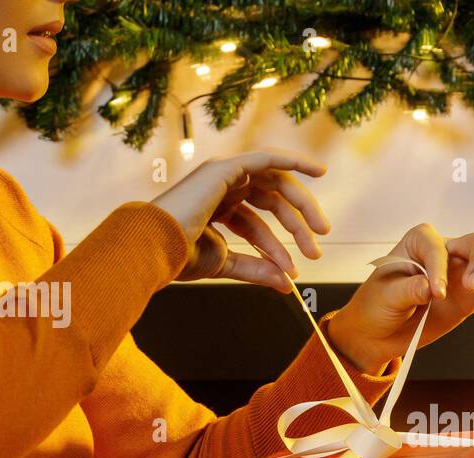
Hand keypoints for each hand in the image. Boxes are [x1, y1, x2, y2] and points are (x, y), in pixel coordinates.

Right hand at [150, 150, 329, 289]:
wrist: (155, 247)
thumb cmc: (179, 254)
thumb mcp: (225, 262)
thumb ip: (256, 268)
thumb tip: (285, 283)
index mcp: (218, 207)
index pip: (258, 220)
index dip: (279, 244)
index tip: (295, 269)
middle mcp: (222, 187)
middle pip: (272, 200)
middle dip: (297, 224)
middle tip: (316, 251)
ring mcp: (223, 174)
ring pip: (275, 183)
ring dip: (301, 206)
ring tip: (319, 233)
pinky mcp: (225, 167)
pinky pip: (266, 159)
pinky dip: (293, 161)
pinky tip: (317, 171)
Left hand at [327, 223, 473, 372]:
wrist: (379, 332)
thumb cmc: (376, 306)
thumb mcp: (384, 298)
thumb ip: (408, 290)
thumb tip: (431, 288)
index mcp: (418, 242)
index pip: (437, 247)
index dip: (439, 268)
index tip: (434, 294)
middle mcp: (445, 250)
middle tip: (472, 286)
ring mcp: (462, 271)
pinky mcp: (472, 293)